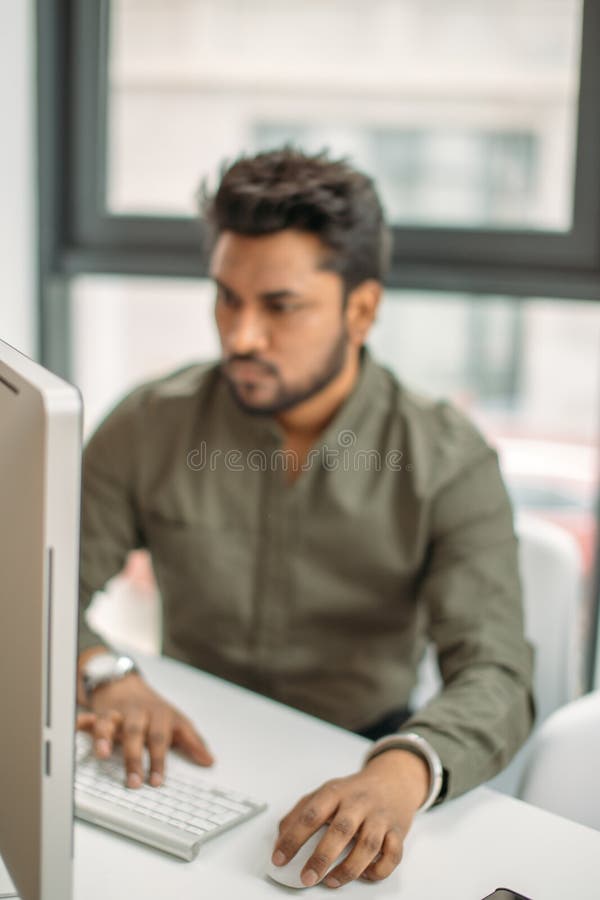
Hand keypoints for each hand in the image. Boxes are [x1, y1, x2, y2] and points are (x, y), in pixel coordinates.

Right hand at [76, 669, 213, 788]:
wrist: (129, 687)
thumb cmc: (156, 711)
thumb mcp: (177, 722)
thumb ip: (192, 741)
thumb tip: (209, 761)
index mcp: (159, 715)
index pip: (160, 739)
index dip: (159, 760)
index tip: (157, 782)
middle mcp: (138, 713)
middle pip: (136, 733)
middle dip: (134, 758)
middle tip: (134, 782)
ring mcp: (118, 713)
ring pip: (110, 722)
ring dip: (105, 736)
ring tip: (101, 754)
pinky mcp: (100, 714)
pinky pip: (89, 718)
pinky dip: (82, 722)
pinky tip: (76, 728)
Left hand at [271, 749, 428, 887]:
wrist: (392, 780)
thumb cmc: (353, 792)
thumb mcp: (325, 793)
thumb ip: (300, 813)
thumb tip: (279, 839)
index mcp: (336, 792)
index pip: (311, 814)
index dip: (293, 838)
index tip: (279, 858)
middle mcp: (358, 803)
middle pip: (341, 829)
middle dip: (322, 857)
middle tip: (307, 877)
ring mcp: (379, 817)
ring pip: (368, 845)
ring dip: (349, 868)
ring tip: (331, 881)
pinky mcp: (397, 832)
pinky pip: (393, 855)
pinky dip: (378, 870)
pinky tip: (364, 874)